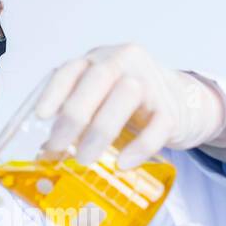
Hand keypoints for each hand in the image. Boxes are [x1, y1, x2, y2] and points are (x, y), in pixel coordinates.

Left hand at [33, 44, 225, 169]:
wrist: (183, 101)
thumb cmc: (131, 102)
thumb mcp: (101, 98)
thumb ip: (78, 115)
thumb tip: (46, 152)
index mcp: (100, 60)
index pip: (72, 69)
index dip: (54, 92)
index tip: (41, 116)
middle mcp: (125, 63)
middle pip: (99, 78)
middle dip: (74, 114)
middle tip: (58, 146)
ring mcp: (152, 84)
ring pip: (127, 96)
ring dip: (101, 131)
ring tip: (84, 158)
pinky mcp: (172, 110)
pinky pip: (157, 127)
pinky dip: (138, 148)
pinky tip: (122, 164)